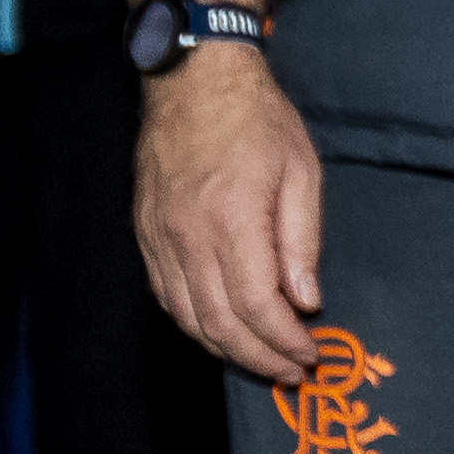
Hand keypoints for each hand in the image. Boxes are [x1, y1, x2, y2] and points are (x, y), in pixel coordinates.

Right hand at [133, 44, 323, 383]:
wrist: (193, 81)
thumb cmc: (257, 119)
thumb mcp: (301, 170)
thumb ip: (302, 240)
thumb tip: (306, 300)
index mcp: (232, 219)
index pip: (256, 305)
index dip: (283, 341)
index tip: (309, 356)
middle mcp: (188, 237)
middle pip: (219, 324)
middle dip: (258, 358)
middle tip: (290, 372)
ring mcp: (160, 239)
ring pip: (188, 318)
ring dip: (226, 350)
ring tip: (261, 361)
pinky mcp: (145, 236)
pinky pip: (166, 297)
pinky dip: (194, 324)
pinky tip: (221, 331)